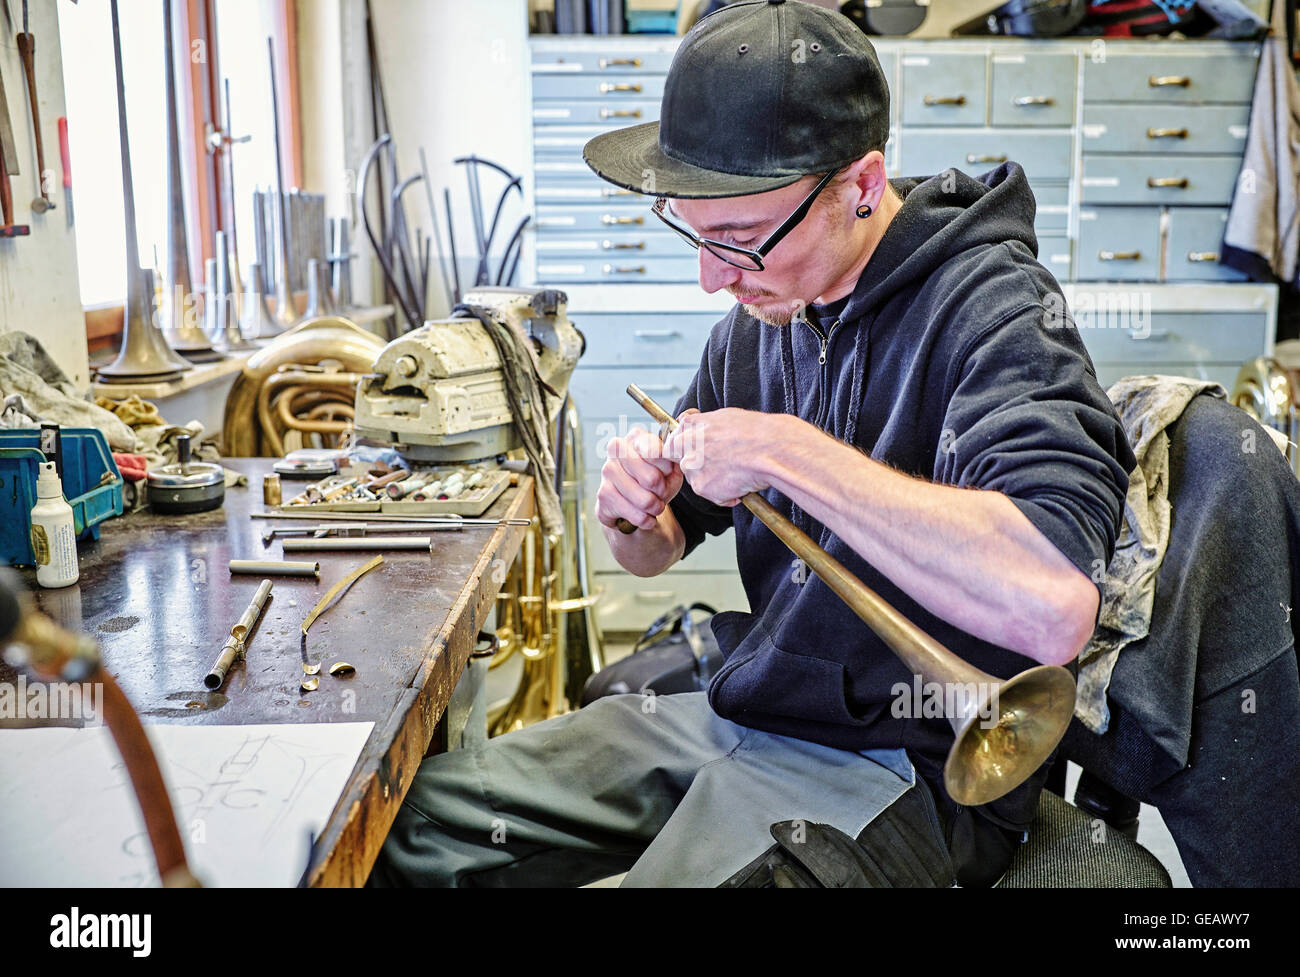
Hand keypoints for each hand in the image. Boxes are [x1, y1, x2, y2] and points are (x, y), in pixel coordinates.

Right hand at [596, 425, 683, 531]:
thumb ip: (680, 449)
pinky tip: (646, 516)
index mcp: (636, 437)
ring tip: (655, 505)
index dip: (667, 468)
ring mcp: (607, 471)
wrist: (637, 504)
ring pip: (644, 500)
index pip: (655, 452)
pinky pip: (634, 514)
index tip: (669, 471)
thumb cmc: (657, 479)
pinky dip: (646, 520)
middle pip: (651, 479)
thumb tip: (690, 425)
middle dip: (662, 491)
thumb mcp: (673, 466)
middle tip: (661, 492)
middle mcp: (617, 449)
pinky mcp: (603, 495)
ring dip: (655, 507)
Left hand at [661, 408, 788, 506]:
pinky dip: (726, 495)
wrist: (769, 449)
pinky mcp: (702, 487)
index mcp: (690, 426)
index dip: (684, 450)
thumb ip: (704, 425)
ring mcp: (692, 467)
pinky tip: (741, 484)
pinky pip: (712, 495)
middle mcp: (686, 446)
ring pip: (697, 479)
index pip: (672, 441)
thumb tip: (699, 425)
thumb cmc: (754, 431)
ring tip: (737, 473)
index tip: (695, 453)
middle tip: (719, 466)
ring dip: (713, 480)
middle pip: (681, 462)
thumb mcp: (724, 417)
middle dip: (697, 467)